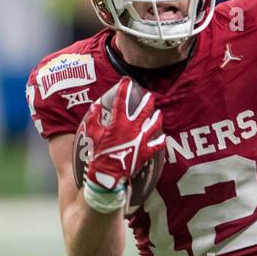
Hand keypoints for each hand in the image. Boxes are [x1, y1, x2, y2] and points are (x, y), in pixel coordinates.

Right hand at [78, 77, 163, 206]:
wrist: (107, 175)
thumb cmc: (98, 154)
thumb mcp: (92, 134)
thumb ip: (94, 118)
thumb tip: (95, 106)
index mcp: (119, 123)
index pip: (122, 101)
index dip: (124, 89)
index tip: (126, 80)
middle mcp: (132, 129)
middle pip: (144, 111)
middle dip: (148, 101)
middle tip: (150, 96)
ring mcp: (141, 141)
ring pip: (154, 125)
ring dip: (157, 118)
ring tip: (159, 113)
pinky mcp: (145, 153)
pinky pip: (157, 145)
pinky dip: (160, 141)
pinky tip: (163, 137)